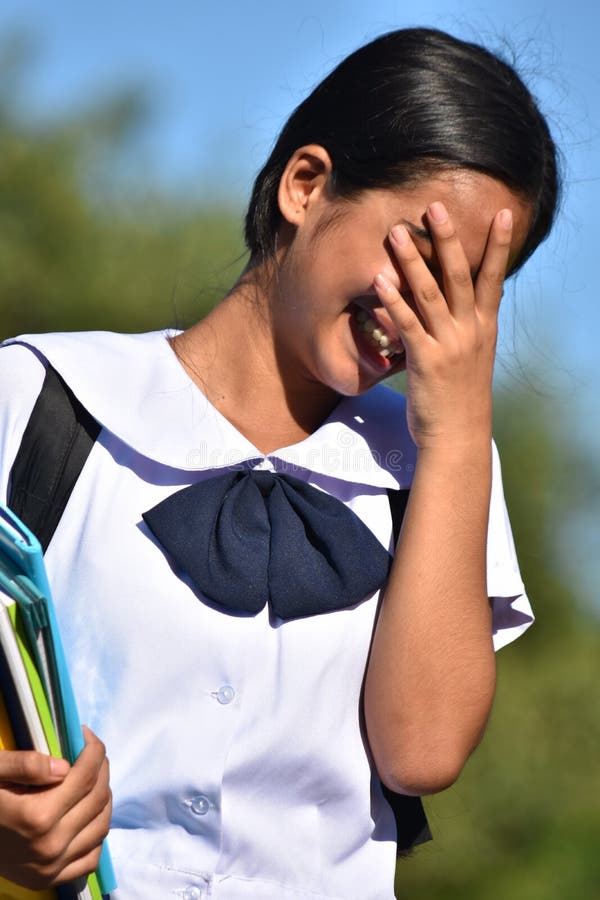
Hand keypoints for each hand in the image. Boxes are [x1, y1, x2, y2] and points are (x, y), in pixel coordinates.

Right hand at [0, 727, 111, 889]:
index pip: (86, 776)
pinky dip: (96, 834)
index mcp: (36, 816)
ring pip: (100, 827)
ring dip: (104, 798)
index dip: (94, 751)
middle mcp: (50, 844)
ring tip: (93, 781)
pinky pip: (91, 858)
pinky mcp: (49, 880)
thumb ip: (25, 765)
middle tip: (93, 755)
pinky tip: (87, 816)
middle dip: (102, 769)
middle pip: (98, 799)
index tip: (87, 736)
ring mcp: (51, 866)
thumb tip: (65, 766)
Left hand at [374, 202, 513, 449]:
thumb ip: (465, 332)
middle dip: (448, 239)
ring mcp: (449, 345)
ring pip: (430, 293)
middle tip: (435, 206)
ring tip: (397, 232)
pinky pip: (407, 325)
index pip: (492, 278)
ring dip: (412, 261)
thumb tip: (454, 311)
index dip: (498, 246)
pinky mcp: (426, 361)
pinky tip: (380, 281)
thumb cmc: (460, 401)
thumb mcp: (470, 361)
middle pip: (459, 276)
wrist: (458, 438)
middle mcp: (470, 332)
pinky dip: (394, 302)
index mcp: (483, 329)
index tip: (502, 214)